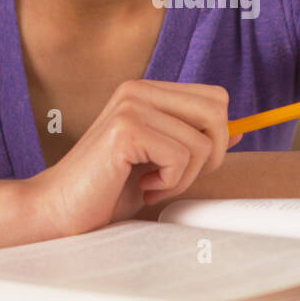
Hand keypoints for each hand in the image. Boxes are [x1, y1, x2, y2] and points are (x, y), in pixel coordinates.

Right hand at [27, 79, 240, 237]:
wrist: (59, 210)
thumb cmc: (107, 190)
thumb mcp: (160, 160)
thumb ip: (193, 139)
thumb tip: (240, 130)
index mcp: (146, 91)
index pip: (215, 98)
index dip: (217, 137)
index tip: (187, 164)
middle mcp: (138, 89)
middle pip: (218, 112)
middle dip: (209, 156)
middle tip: (173, 176)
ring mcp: (131, 106)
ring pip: (202, 143)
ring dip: (183, 177)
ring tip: (149, 183)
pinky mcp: (126, 129)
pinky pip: (182, 158)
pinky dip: (169, 183)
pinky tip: (140, 186)